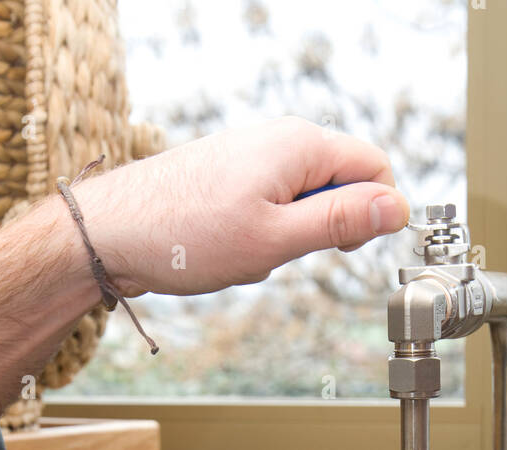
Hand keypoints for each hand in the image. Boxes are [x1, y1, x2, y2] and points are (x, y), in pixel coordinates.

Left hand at [77, 116, 410, 296]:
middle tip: (283, 252)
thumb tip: (394, 207)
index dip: (374, 214)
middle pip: (341, 186)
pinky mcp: (234, 177)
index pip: (375, 169)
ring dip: (288, 239)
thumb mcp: (276, 239)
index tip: (346, 248)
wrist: (112, 233)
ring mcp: (254, 157)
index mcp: (300, 145)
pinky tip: (229, 249)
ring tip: (248, 250)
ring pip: (304, 205)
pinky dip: (261, 238)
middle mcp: (280, 140)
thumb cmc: (183, 235)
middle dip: (324, 231)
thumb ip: (341, 221)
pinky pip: (272, 211)